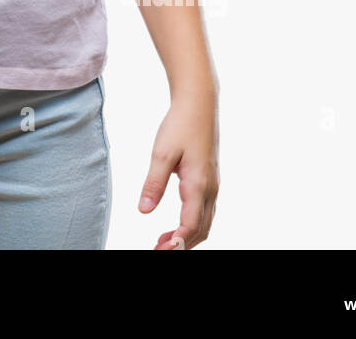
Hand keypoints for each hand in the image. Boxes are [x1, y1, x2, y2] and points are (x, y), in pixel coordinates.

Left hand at [138, 84, 218, 248]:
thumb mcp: (162, 154)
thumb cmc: (180, 126)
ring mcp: (212, 185)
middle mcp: (209, 189)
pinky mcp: (209, 180)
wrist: (199, 105)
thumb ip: (153, 183)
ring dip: (187, 237)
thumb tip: (143, 210)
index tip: (160, 251)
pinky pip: (205, 212)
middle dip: (182, 245)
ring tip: (164, 243)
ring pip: (205, 223)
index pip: (190, 225)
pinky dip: (192, 226)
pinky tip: (176, 226)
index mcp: (198, 185)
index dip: (176, 243)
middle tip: (158, 250)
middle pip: (201, 230)